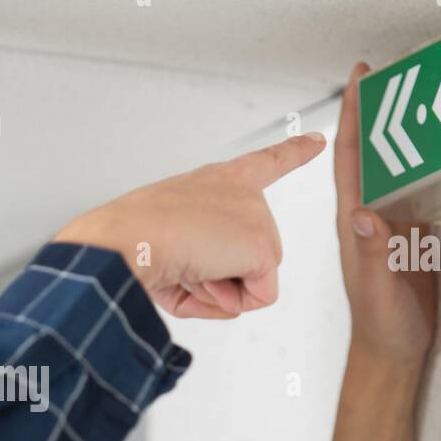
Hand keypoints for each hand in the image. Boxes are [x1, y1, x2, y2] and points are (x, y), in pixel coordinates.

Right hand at [50, 133, 326, 318]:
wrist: (122, 242)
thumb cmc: (134, 240)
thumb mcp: (172, 246)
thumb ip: (210, 266)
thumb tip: (240, 297)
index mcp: (218, 182)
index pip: (264, 162)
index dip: (294, 151)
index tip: (318, 139)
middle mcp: (241, 195)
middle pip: (248, 254)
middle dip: (217, 275)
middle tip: (179, 259)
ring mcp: (255, 218)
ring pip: (251, 280)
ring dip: (217, 289)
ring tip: (187, 264)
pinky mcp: (262, 246)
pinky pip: (259, 298)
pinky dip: (229, 301)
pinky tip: (203, 276)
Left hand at [335, 62, 437, 367]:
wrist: (392, 349)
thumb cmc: (381, 323)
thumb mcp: (378, 288)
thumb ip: (372, 252)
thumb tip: (363, 212)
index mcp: (355, 222)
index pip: (351, 159)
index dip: (353, 117)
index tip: (360, 78)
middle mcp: (372, 214)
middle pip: (373, 152)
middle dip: (379, 111)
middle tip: (394, 69)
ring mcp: (393, 223)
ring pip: (398, 166)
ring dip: (405, 132)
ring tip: (420, 92)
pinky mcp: (415, 234)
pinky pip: (422, 189)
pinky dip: (431, 163)